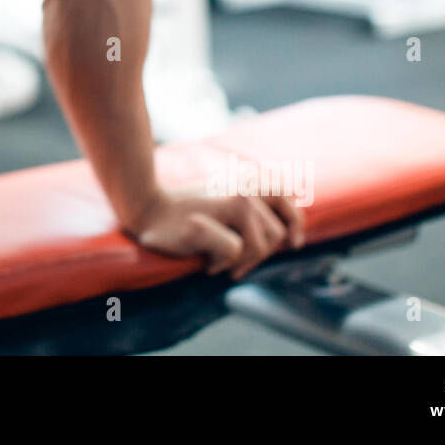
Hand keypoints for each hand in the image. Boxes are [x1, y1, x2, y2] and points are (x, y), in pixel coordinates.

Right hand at [128, 188, 306, 279]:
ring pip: (259, 246)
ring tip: (219, 259)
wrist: (148, 209)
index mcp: (247, 182)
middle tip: (238, 263)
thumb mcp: (229, 198)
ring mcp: (223, 206)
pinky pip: (232, 252)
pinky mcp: (203, 225)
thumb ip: (258, 207)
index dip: (295, 225)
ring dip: (242, 262)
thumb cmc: (192, 210)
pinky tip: (206, 260)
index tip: (294, 243)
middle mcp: (241, 190)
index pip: (287, 201)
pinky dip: (221, 262)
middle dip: (260, 256)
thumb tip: (291, 234)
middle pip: (275, 236)